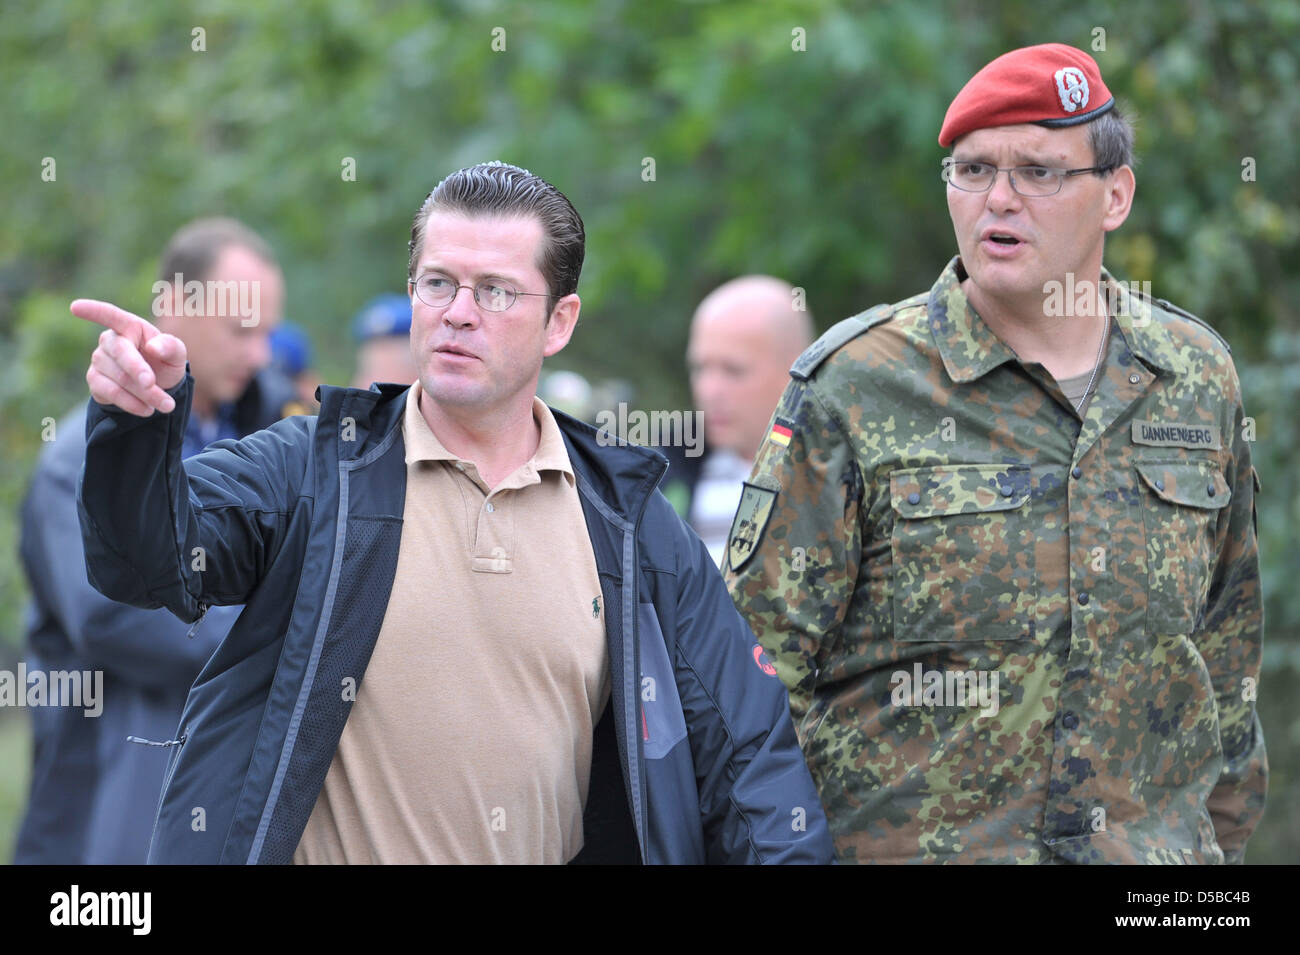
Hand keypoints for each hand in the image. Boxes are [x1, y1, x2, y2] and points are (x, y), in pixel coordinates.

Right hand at [71, 299, 187, 415]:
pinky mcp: (95, 381)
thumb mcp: (176, 354)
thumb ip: (170, 347)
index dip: (93, 311)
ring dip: (146, 394)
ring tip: (166, 404)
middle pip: (122, 353)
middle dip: (140, 371)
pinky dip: (132, 403)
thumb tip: (153, 347)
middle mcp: (109, 341)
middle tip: (154, 385)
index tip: (75, 307)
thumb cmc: (165, 362)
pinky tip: (147, 409)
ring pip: (120, 378)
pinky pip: (111, 393)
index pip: (110, 315)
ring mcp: (99, 360)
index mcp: (130, 326)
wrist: (158, 387)